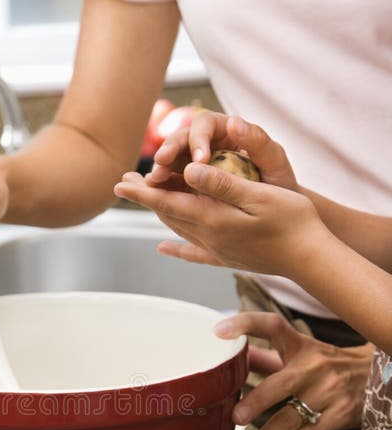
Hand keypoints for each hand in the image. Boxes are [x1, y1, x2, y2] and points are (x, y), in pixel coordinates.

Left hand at [114, 162, 322, 277]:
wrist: (310, 258)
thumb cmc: (292, 221)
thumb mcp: (259, 195)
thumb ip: (222, 184)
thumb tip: (187, 171)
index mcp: (214, 219)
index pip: (169, 202)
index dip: (143, 191)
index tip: (120, 182)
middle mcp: (210, 237)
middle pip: (168, 215)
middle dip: (146, 199)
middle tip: (123, 185)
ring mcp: (218, 250)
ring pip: (178, 229)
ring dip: (158, 214)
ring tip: (144, 201)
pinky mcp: (228, 258)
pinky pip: (193, 252)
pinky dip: (176, 247)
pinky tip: (164, 248)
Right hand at [145, 113, 297, 189]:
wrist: (279, 213)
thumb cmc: (280, 184)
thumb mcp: (275, 162)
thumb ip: (259, 142)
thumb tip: (235, 122)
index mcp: (227, 132)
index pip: (204, 125)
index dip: (197, 139)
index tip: (199, 159)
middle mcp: (207, 144)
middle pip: (180, 139)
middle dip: (169, 150)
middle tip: (161, 165)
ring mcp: (194, 165)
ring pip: (170, 160)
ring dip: (160, 170)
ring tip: (153, 182)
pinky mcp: (187, 185)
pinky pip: (170, 184)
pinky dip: (161, 189)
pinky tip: (154, 197)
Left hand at [214, 312, 371, 429]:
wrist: (380, 375)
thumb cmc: (328, 365)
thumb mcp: (301, 354)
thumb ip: (266, 358)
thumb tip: (228, 355)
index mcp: (300, 347)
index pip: (272, 326)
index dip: (246, 324)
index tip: (220, 330)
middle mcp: (314, 366)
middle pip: (281, 384)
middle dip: (257, 402)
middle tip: (235, 418)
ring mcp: (330, 392)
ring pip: (290, 419)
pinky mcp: (341, 415)